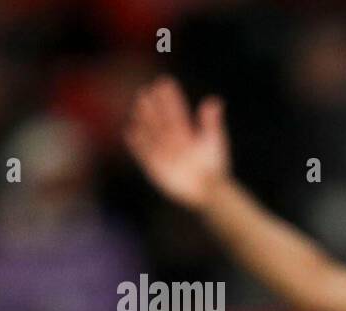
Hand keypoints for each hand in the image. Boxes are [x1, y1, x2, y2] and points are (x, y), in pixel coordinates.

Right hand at [125, 75, 230, 210]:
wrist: (207, 191)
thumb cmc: (214, 167)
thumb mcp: (214, 142)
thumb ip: (211, 122)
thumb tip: (215, 100)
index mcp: (188, 133)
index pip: (176, 112)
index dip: (170, 98)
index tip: (165, 82)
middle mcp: (174, 140)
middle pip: (161, 120)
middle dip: (154, 106)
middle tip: (147, 91)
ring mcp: (164, 152)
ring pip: (151, 132)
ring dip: (144, 119)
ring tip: (139, 105)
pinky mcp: (155, 166)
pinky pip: (143, 153)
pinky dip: (137, 143)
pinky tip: (130, 131)